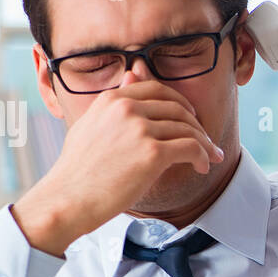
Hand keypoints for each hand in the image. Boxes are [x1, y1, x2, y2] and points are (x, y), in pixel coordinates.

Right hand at [12, 69, 224, 255]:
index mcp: (111, 99)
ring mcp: (140, 129)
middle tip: (206, 142)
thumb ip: (114, 106)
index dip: (179, 103)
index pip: (157, 89)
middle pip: (177, 109)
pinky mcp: (152, 153)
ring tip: (210, 157)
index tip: (191, 117)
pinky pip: (190, 148)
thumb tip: (131, 78)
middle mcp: (127, 108)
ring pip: (187, 129)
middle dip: (197, 126)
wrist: (68, 198)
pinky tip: (202, 166)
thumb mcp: (90, 126)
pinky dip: (202, 156)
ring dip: (204, 144)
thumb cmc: (78, 171)